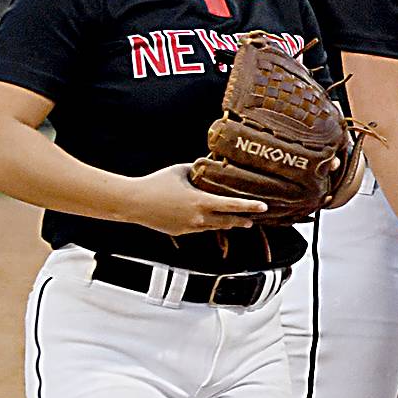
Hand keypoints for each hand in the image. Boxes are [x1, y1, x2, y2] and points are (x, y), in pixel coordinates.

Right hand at [131, 164, 268, 234]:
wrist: (134, 202)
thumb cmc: (156, 183)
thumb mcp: (180, 171)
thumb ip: (198, 169)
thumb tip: (210, 164)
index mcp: (201, 202)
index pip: (232, 205)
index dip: (249, 207)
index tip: (264, 207)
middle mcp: (199, 218)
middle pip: (228, 221)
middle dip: (242, 220)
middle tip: (253, 219)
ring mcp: (190, 228)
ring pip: (214, 227)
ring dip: (225, 223)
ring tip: (236, 220)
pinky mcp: (182, 233)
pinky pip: (199, 228)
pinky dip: (207, 224)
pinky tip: (209, 220)